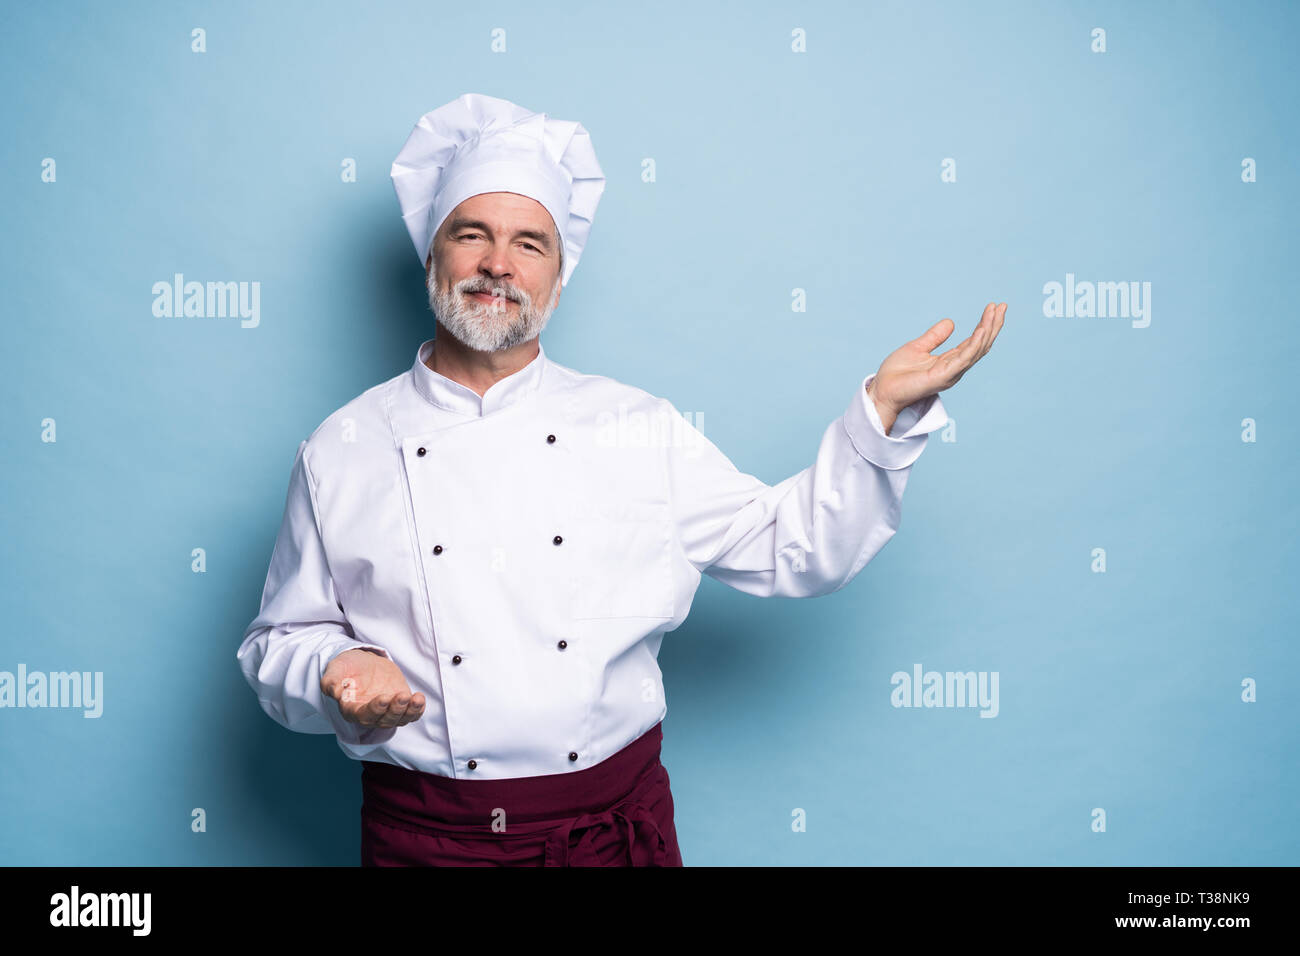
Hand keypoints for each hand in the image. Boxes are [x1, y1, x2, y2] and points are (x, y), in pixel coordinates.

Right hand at [321, 648, 425, 728]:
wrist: (362, 663)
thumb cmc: (346, 668)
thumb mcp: (335, 669)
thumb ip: (331, 681)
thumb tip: (335, 692)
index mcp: (352, 710)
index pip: (364, 715)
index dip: (375, 709)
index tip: (384, 699)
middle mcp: (371, 714)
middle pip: (385, 720)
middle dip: (395, 710)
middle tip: (402, 696)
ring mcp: (387, 711)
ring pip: (400, 719)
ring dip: (409, 711)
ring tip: (416, 698)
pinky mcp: (399, 704)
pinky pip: (410, 713)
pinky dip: (417, 710)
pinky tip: (420, 699)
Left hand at [867, 302, 1006, 428]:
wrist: (882, 390)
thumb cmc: (897, 374)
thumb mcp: (917, 348)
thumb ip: (935, 337)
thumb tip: (951, 322)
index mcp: (949, 361)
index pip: (973, 342)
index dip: (985, 325)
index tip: (994, 307)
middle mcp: (954, 368)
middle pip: (980, 345)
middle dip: (992, 325)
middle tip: (1002, 306)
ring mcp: (950, 373)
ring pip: (975, 350)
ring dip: (987, 331)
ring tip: (995, 313)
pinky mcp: (942, 377)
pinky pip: (962, 359)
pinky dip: (973, 345)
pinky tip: (981, 331)